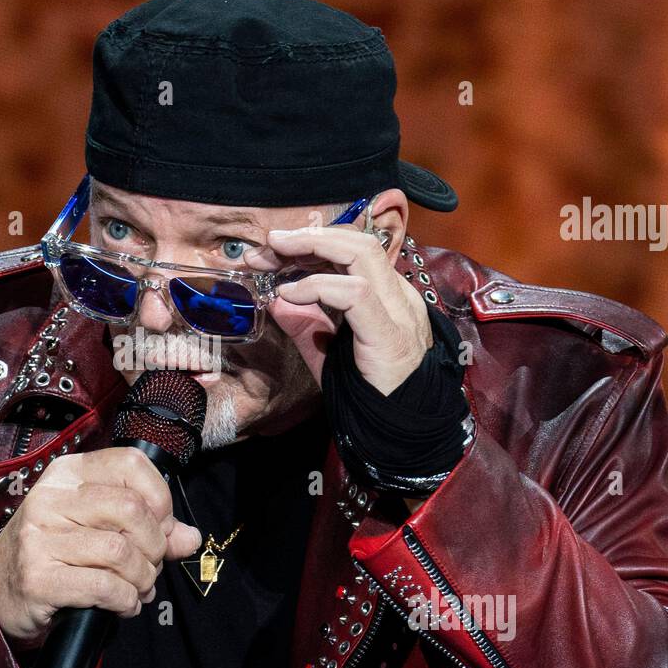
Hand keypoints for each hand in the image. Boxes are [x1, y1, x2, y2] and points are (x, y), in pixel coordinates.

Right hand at [0, 447, 202, 648]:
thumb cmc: (53, 554)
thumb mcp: (95, 528)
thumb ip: (147, 529)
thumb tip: (190, 537)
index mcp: (68, 475)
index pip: (131, 464)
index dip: (160, 498)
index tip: (161, 526)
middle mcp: (51, 499)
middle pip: (131, 509)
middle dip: (154, 545)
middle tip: (150, 565)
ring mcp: (40, 538)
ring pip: (121, 551)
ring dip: (142, 578)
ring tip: (138, 589)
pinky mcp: (38, 578)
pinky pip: (104, 586)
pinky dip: (125, 600)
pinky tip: (123, 605)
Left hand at [243, 209, 432, 396]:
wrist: (397, 430)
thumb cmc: (366, 393)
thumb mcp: (326, 352)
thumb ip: (305, 324)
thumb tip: (276, 299)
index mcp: (386, 296)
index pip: (352, 252)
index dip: (312, 245)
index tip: (273, 252)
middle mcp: (397, 296)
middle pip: (357, 242)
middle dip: (308, 237)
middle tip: (268, 244)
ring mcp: (398, 311)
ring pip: (362, 253)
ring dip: (312, 247)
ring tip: (275, 253)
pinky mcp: (390, 333)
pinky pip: (355, 293)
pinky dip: (316, 287)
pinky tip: (290, 293)